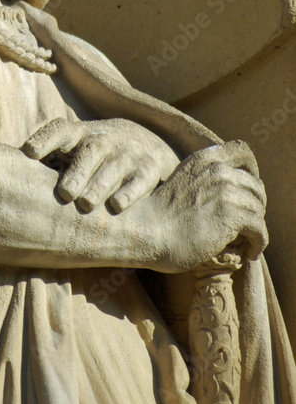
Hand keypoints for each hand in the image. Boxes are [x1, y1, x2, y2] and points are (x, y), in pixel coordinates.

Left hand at [22, 116, 179, 212]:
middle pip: (90, 151)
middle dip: (77, 172)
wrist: (147, 142)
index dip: (44, 139)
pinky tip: (117, 206)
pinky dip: (130, 193)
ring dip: (100, 185)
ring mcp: (127, 154)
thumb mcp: (71, 150)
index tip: (28, 152)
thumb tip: (2, 180)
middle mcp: (103, 141)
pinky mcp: (148, 169)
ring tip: (86, 204)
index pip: (59, 130)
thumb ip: (44, 161)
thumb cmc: (92, 154)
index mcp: (77, 135)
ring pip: (114, 167)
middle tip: (65, 194)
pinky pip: (140, 180)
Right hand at [146, 141, 267, 271]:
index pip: (242, 151)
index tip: (248, 188)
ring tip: (248, 242)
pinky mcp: (229, 216)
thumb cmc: (158, 216)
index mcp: (203, 158)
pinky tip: (250, 253)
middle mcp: (217, 170)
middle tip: (247, 224)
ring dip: (256, 227)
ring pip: (259, 209)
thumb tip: (227, 193)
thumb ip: (203, 180)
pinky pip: (260, 229)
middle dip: (256, 205)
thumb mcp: (181, 184)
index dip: (252, 169)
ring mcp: (224, 191)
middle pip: (256, 185)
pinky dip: (259, 243)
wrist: (143, 231)